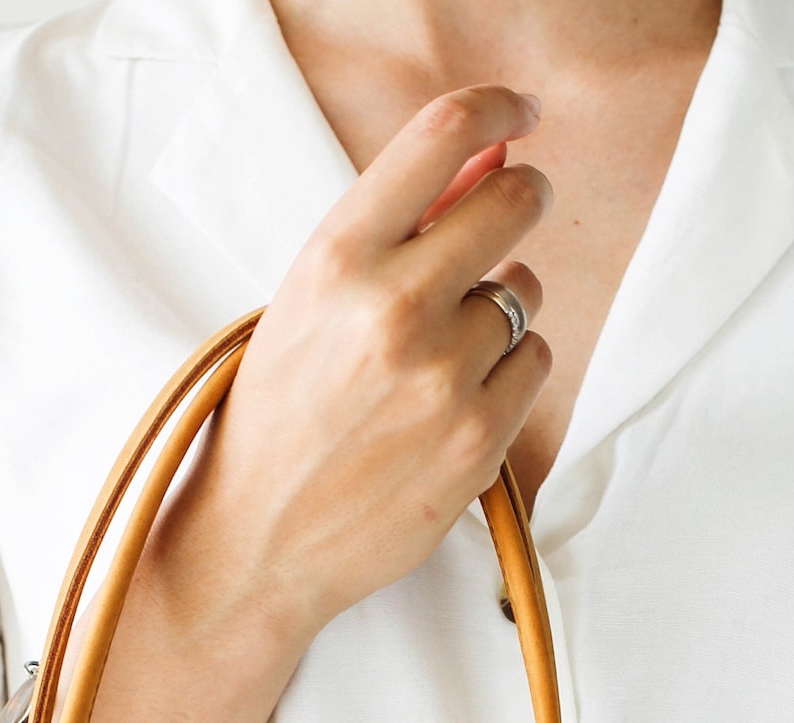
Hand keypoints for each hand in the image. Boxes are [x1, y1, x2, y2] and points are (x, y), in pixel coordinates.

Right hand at [146, 84, 552, 651]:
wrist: (260, 543)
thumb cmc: (277, 418)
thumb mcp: (309, 301)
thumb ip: (396, 227)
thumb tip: (489, 155)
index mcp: (337, 258)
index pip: (443, 134)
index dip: (497, 108)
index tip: (518, 116)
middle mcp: (394, 307)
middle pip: (512, 203)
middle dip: (519, 199)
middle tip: (508, 215)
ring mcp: (443, 377)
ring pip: (525, 293)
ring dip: (501, 307)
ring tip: (442, 350)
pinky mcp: (480, 439)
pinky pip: (534, 364)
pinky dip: (508, 371)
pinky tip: (456, 397)